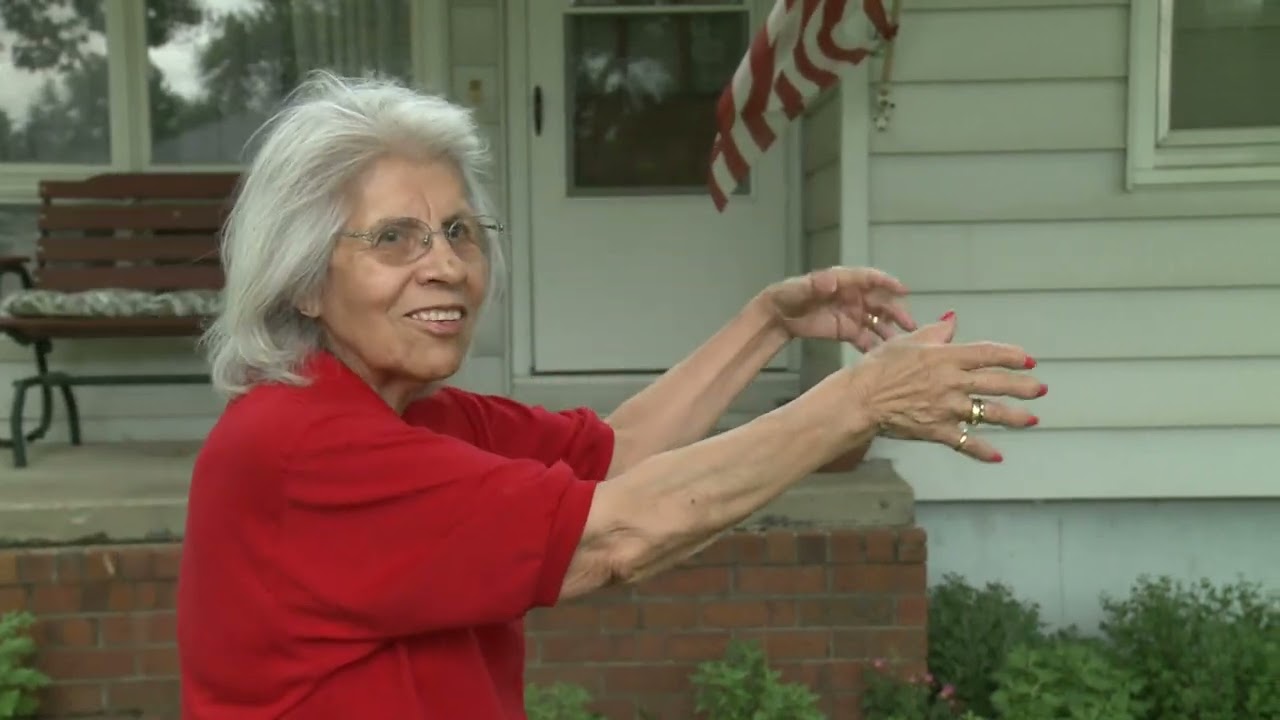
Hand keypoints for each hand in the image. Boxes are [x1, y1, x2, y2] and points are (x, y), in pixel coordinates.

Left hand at [762, 266, 916, 351]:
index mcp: (844, 281)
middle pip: (879, 302)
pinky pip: (864, 338)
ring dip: (889, 331)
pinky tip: (882, 355)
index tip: (903, 290)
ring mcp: (851, 314)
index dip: (887, 283)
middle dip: (896, 312)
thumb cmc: (790, 294)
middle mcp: (853, 296)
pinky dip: (873, 345)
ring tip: (902, 343)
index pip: (870, 279)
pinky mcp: (845, 331)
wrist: (779, 315)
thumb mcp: (800, 287)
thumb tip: (830, 282)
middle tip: (910, 324)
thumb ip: (816, 283)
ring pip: (876, 321)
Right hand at [837, 314, 1045, 462]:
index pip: (987, 354)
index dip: (1011, 356)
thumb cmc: (880, 366)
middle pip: (996, 384)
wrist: (861, 398)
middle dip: (1022, 387)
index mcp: (946, 357)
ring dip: (1013, 418)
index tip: (1028, 360)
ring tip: (1032, 420)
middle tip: (1040, 390)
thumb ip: (935, 332)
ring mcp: (947, 408)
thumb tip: (953, 320)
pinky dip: (981, 451)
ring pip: (987, 413)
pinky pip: (963, 443)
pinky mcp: (937, 430)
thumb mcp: (907, 341)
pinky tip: (998, 456)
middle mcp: (953, 382)